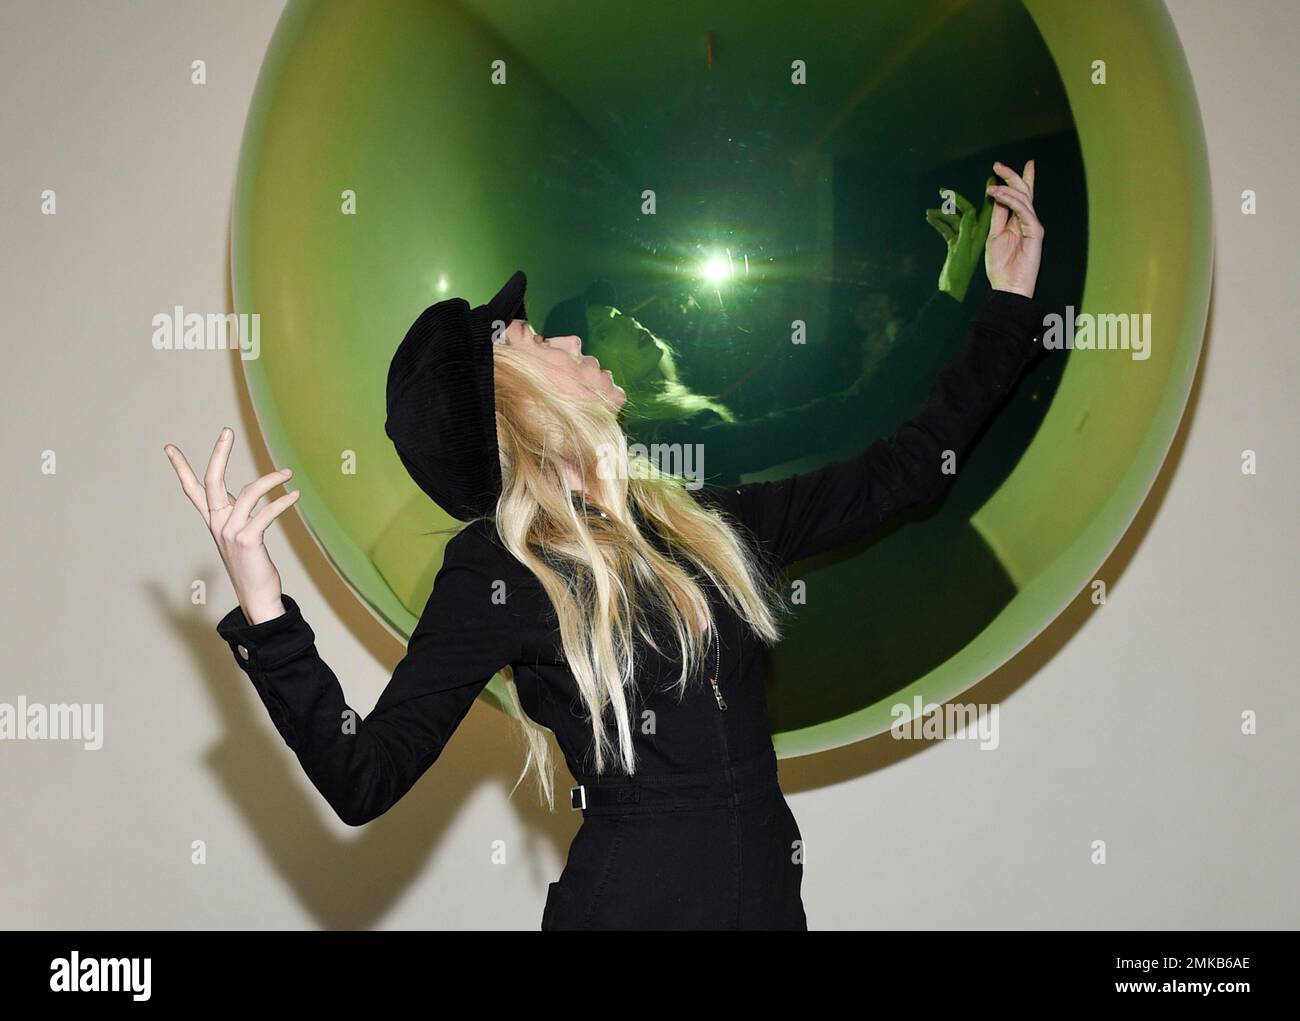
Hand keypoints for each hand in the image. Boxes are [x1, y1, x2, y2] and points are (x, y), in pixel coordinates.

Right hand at [164, 427, 299, 624]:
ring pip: (246, 493)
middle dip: (219, 454)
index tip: (169, 447)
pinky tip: (294, 495)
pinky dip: (281, 502)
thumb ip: (235, 515)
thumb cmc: (250, 565)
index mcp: (213, 521)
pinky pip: (265, 513)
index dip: (181, 468)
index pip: (192, 490)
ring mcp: (230, 532)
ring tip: (288, 473)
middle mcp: (218, 524)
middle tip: (227, 431)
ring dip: (270, 480)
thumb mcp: (238, 536)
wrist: (256, 597)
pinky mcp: (247, 541)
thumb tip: (242, 495)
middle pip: (211, 481)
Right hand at [925, 182, 993, 301]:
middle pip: (968, 211)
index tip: (988, 177)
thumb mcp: (963, 252)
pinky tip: (929, 219)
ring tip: (929, 210)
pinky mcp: (955, 248)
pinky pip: (948, 231)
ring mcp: (964, 241)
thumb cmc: (960, 277)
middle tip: (944, 190)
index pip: (984, 208)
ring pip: (955, 221)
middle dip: (957, 201)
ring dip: (942, 214)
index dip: (987, 193)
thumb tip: (968, 213)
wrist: (953, 295)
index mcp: (982, 234)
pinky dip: (939, 224)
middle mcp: (974, 235)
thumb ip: (966, 231)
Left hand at [984, 159, 1043, 298]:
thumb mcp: (994, 236)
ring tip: (991, 187)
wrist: (1007, 287)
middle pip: (1023, 192)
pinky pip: (1025, 212)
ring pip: (1023, 199)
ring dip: (1006, 190)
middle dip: (1012, 176)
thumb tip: (997, 196)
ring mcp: (1033, 226)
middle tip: (997, 165)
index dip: (1013, 179)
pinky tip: (999, 196)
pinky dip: (1012, 202)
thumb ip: (998, 217)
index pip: (1017, 196)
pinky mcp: (1035, 233)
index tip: (1000, 166)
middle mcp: (1027, 221)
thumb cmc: (1001, 266)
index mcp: (1017, 222)